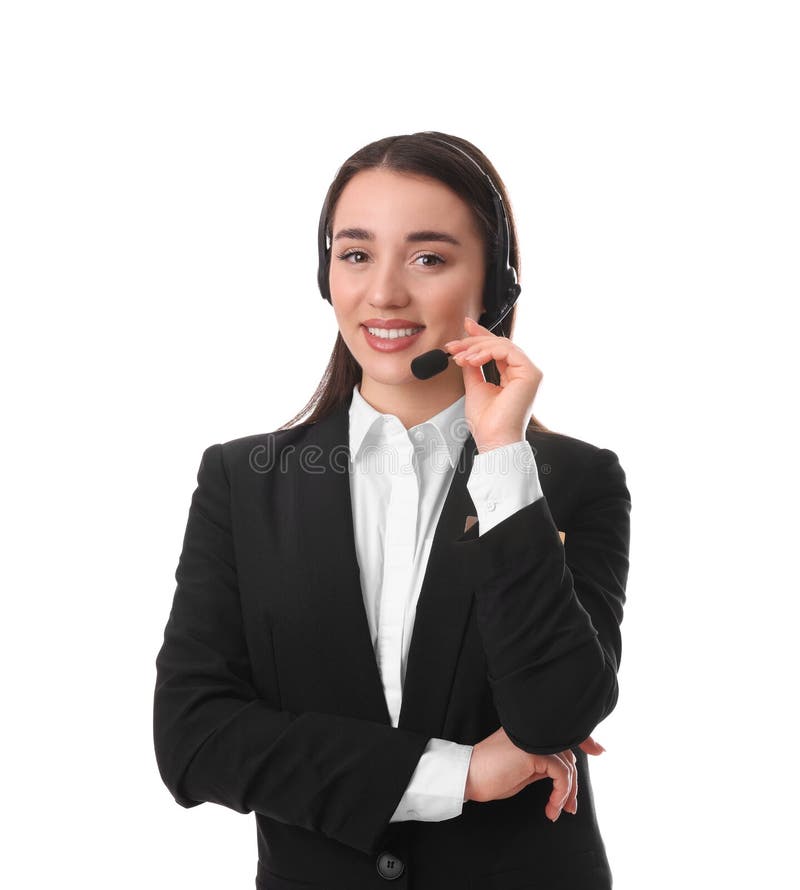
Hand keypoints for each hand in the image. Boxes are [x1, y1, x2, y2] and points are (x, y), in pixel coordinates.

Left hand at [444, 316, 542, 452]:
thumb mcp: (476, 387)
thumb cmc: (487, 423)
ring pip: (502, 345)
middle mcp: (525, 373)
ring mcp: (530, 373)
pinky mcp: (530, 374)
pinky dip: (487, 351)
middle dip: (474, 341)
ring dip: (476, 348)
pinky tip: (471, 360)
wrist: (493, 440)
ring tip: (460, 357)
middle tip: (454, 345)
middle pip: (500, 344)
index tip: (465, 328)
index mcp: (515, 377)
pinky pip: (507, 351)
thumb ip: (474, 368)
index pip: (499, 350)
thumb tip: (467, 351)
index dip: (482, 337)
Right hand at [465, 727, 605, 819]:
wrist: (467, 775)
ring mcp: (533, 739)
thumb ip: (541, 765)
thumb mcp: (522, 769)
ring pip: (567, 765)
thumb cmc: (490, 776)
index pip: (562, 732)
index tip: (599, 749)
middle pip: (568, 752)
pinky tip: (552, 808)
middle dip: (574, 782)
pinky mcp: (533, 753)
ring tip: (557, 810)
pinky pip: (561, 774)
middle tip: (571, 807)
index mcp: (528, 731)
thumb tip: (564, 773)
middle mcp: (532, 731)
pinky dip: (561, 794)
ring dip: (567, 793)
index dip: (585, 739)